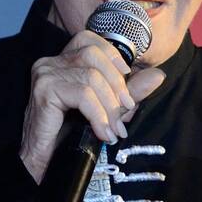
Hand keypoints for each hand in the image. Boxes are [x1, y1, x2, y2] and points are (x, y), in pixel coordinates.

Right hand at [19, 29, 166, 182]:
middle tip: (127, 111)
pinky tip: (103, 132)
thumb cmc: (69, 135)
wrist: (43, 162)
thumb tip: (158, 75)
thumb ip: (129, 91)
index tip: (127, 77)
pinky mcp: (44, 91)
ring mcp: (45, 74)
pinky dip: (98, 115)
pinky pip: (82, 95)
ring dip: (109, 106)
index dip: (112, 54)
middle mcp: (50, 62)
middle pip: (93, 55)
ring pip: (91, 76)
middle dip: (117, 84)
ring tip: (114, 129)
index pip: (90, 39)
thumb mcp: (106, 108)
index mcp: (63, 61)